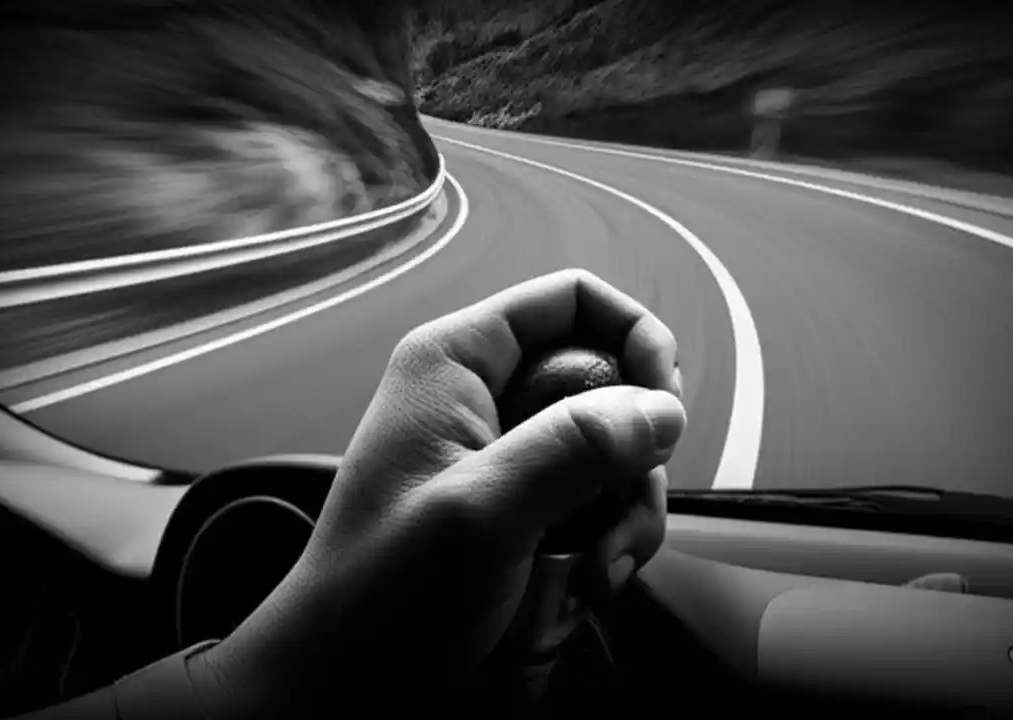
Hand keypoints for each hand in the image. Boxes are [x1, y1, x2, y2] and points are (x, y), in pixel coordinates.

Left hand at [195, 269, 685, 715]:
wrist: (348, 685)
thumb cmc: (379, 600)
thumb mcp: (480, 514)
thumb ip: (572, 449)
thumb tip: (660, 408)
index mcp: (457, 363)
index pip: (572, 299)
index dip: (635, 337)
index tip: (664, 405)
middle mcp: (484, 397)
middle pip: (608, 384)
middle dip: (633, 456)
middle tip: (619, 515)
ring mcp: (505, 456)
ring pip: (614, 454)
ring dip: (625, 513)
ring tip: (592, 570)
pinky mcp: (521, 508)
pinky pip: (598, 504)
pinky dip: (609, 544)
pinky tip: (584, 583)